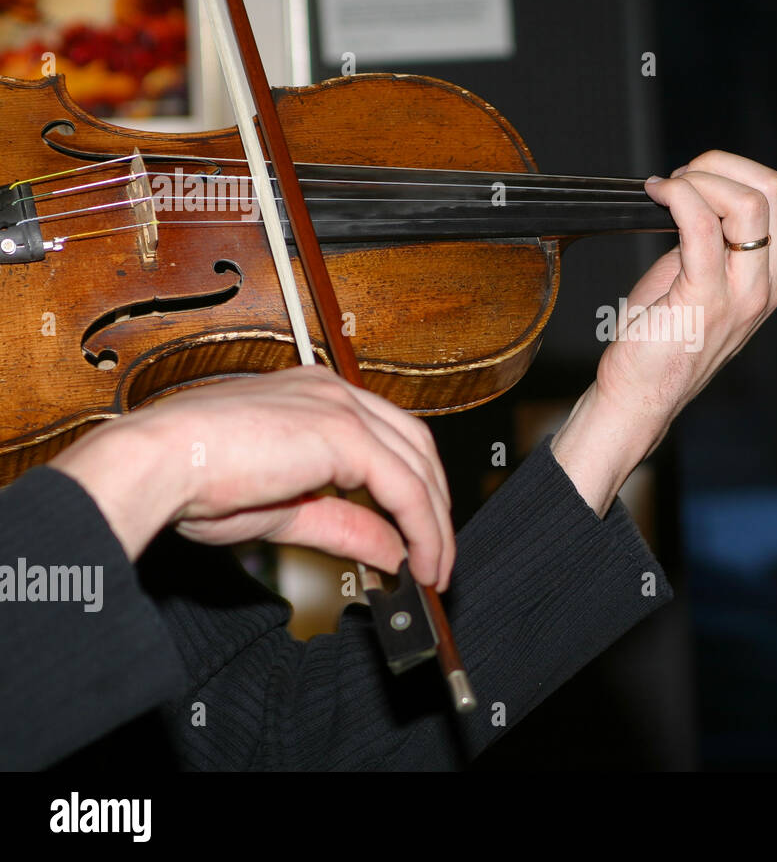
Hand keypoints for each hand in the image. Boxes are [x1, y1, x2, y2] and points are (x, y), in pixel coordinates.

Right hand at [49, 366, 453, 588]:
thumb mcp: (287, 513)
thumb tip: (391, 550)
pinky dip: (421, 526)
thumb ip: (345, 525)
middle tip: (436, 557)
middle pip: (415, 447)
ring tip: (432, 570)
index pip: (389, 439)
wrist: (155, 465)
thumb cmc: (194, 480)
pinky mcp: (344, 431)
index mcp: (315, 398)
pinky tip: (420, 560)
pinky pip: (404, 485)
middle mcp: (333, 392)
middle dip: (434, 507)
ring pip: (417, 466)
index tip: (419, 535)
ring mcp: (341, 405)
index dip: (413, 489)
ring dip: (433, 524)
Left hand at [551, 150, 776, 512]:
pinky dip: (679, 193)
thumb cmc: (665, 338)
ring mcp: (740, 294)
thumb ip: (723, 240)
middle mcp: (767, 289)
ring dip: (703, 177)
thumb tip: (711, 189)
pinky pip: (702, 222)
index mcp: (776, 284)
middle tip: (689, 176)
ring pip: (749, 202)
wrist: (640, 393)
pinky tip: (659, 194)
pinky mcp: (702, 296)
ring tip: (672, 188)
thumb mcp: (707, 281)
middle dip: (726, 165)